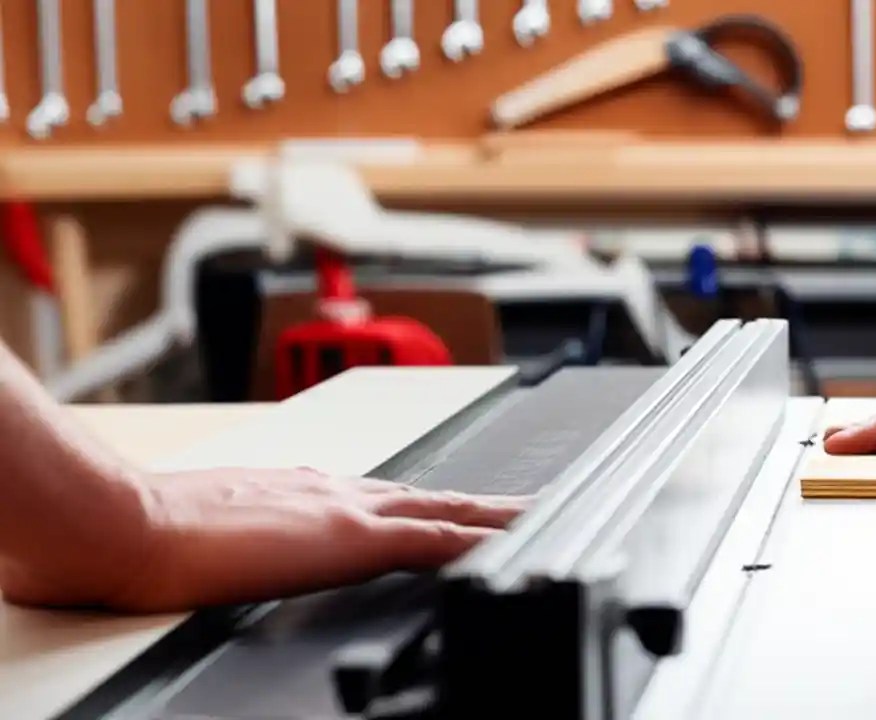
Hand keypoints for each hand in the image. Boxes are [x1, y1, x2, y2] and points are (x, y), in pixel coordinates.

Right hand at [0, 467, 523, 612]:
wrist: (132, 523)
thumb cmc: (158, 532)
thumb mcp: (223, 527)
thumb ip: (254, 533)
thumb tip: (253, 551)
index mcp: (308, 491)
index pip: (388, 496)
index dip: (429, 503)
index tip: (461, 507)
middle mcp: (339, 490)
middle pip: (431, 494)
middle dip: (481, 501)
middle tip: (530, 501)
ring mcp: (351, 509)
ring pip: (446, 508)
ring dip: (494, 513)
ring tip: (539, 515)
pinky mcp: (353, 537)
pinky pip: (435, 539)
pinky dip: (476, 539)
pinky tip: (509, 542)